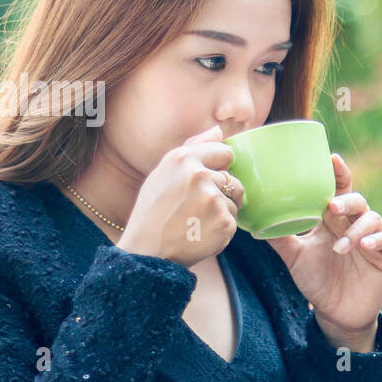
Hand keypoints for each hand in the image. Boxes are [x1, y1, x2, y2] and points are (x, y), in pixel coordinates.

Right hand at [116, 126, 244, 267]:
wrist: (147, 251)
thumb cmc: (153, 211)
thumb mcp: (164, 171)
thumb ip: (193, 147)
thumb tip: (220, 130)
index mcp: (183, 158)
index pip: (224, 153)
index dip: (218, 168)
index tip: (205, 182)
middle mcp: (199, 175)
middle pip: (232, 180)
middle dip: (220, 194)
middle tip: (194, 210)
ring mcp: (213, 199)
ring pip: (234, 202)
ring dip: (221, 213)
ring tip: (196, 222)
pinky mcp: (224, 222)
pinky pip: (233, 222)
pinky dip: (221, 231)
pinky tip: (200, 234)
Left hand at [265, 152, 381, 345]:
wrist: (336, 314)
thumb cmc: (316, 282)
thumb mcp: (294, 257)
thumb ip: (279, 237)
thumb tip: (254, 217)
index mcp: (334, 219)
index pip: (339, 189)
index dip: (338, 173)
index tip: (331, 158)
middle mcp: (355, 224)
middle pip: (356, 200)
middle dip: (345, 200)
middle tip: (331, 206)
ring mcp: (373, 238)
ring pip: (372, 218)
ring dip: (356, 229)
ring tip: (339, 246)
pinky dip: (378, 239)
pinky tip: (364, 245)